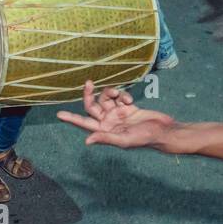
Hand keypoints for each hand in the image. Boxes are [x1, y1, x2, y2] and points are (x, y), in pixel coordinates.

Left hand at [56, 80, 177, 149]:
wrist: (163, 130)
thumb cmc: (145, 138)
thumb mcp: (124, 140)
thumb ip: (106, 138)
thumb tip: (87, 140)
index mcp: (105, 131)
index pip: (84, 123)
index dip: (71, 119)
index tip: (59, 114)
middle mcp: (109, 122)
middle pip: (92, 106)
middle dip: (90, 95)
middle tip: (88, 83)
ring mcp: (117, 113)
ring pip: (106, 98)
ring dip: (111, 93)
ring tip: (121, 97)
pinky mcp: (127, 107)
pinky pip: (119, 96)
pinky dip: (123, 95)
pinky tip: (130, 100)